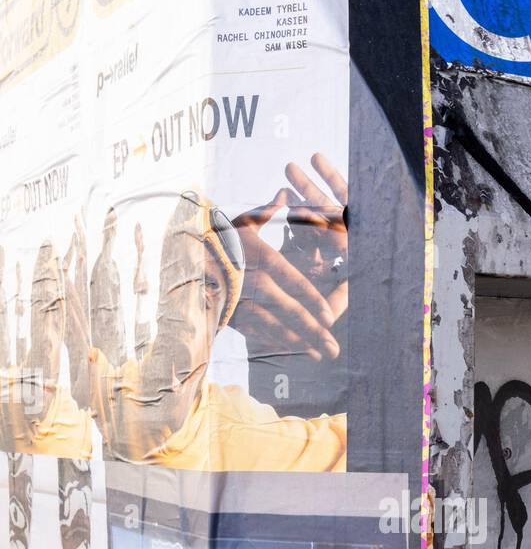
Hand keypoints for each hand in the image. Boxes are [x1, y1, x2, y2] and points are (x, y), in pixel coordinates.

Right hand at [232, 159, 344, 362]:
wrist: (178, 256)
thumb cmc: (214, 235)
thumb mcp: (241, 222)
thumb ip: (267, 211)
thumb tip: (285, 193)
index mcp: (260, 258)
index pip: (293, 282)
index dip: (312, 301)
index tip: (330, 318)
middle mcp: (252, 283)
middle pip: (288, 311)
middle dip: (312, 332)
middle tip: (333, 349)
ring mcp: (239, 301)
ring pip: (272, 327)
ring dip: (297, 343)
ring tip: (318, 355)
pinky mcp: (227, 313)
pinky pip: (254, 332)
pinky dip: (274, 343)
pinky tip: (292, 351)